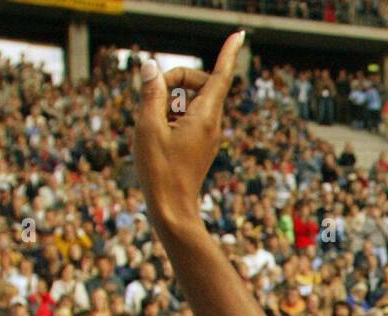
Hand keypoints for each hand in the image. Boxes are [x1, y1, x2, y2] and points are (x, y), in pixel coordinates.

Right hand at [132, 32, 242, 236]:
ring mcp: (209, 133)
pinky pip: (188, 115)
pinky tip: (160, 132)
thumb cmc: (160, 170)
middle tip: (151, 95)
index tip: (240, 34)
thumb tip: (152, 66)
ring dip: (170, 98)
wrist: (173, 208)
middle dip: (175, 78)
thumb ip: (151, 93)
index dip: (228, 53)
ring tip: (155, 123)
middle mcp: (213, 123)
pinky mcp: (201, 142)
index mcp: (205, 117)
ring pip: (192, 98)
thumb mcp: (148, 126)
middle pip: (200, 82)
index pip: (220, 76)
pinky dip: (172, 113)